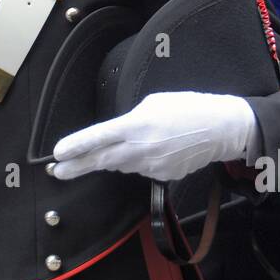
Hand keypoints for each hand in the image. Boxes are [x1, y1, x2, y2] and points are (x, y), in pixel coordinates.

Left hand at [51, 91, 254, 181]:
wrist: (221, 130)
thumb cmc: (187, 108)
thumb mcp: (153, 103)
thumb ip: (130, 121)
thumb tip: (118, 135)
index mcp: (136, 125)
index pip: (99, 138)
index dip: (77, 146)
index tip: (58, 154)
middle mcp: (141, 149)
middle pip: (102, 161)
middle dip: (77, 166)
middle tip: (58, 171)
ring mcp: (152, 166)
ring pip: (121, 165)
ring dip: (113, 158)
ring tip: (119, 147)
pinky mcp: (162, 177)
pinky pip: (141, 169)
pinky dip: (138, 160)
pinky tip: (151, 149)